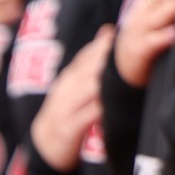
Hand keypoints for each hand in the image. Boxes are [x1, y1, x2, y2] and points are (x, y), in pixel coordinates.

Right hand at [32, 25, 114, 171]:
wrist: (44, 144)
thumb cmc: (67, 109)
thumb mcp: (75, 82)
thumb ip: (91, 58)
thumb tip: (109, 29)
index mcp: (70, 75)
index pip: (87, 54)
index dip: (105, 44)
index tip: (125, 34)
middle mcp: (67, 87)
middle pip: (89, 68)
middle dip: (108, 59)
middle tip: (130, 51)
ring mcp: (66, 107)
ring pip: (88, 89)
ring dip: (105, 82)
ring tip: (126, 75)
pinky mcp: (68, 128)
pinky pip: (85, 117)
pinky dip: (99, 111)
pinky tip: (113, 106)